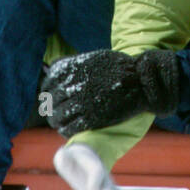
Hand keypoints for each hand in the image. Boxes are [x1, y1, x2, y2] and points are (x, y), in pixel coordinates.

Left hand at [42, 48, 180, 136]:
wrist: (142, 82)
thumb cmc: (122, 68)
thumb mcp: (95, 58)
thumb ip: (75, 65)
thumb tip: (54, 70)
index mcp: (73, 68)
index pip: (49, 82)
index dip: (47, 90)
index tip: (48, 95)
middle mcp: (74, 85)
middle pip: (51, 100)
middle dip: (50, 107)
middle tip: (52, 112)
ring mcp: (82, 103)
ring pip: (57, 116)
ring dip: (55, 121)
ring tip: (57, 123)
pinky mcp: (91, 119)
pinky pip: (70, 128)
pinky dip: (65, 130)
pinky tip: (67, 130)